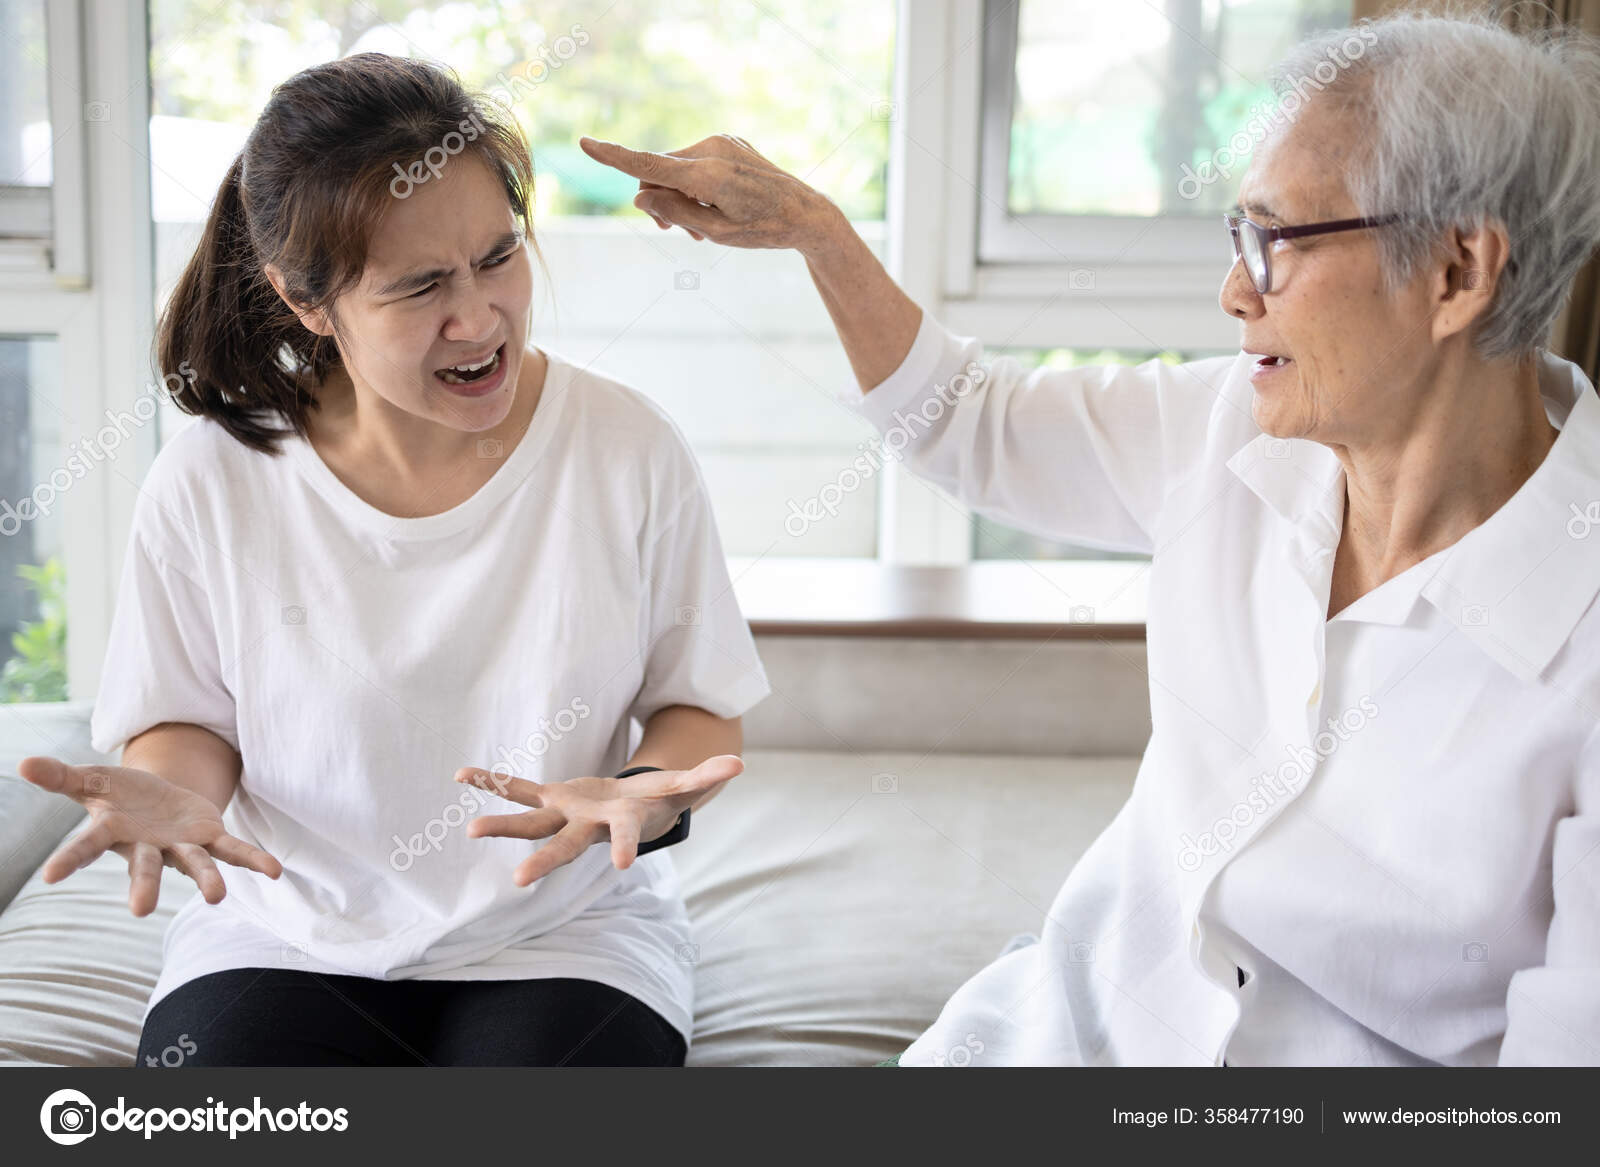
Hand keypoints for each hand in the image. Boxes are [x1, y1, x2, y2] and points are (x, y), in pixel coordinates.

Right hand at [16, 755, 282, 916]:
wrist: (158, 797)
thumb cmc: (120, 795)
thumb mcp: (91, 781)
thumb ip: (61, 777)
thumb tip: (22, 764)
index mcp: (113, 831)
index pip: (85, 845)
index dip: (69, 860)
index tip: (48, 876)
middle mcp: (147, 847)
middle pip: (143, 868)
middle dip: (142, 887)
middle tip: (138, 910)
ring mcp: (181, 845)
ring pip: (195, 864)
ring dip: (206, 880)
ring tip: (217, 898)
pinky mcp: (210, 836)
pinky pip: (234, 849)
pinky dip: (254, 859)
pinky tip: (275, 871)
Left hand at [453, 754, 744, 885]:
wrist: (631, 813)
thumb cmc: (659, 802)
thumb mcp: (684, 788)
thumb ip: (708, 775)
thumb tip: (740, 762)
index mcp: (622, 823)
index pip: (626, 836)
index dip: (625, 846)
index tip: (622, 866)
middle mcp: (588, 827)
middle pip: (563, 846)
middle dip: (543, 862)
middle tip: (518, 880)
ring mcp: (566, 814)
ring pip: (532, 822)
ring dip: (502, 826)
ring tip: (471, 831)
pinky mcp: (552, 796)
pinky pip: (518, 789)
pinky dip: (492, 782)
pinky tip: (462, 775)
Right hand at [578, 134, 842, 255]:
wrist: (806, 214)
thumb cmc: (763, 229)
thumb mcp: (716, 232)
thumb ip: (674, 212)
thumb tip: (639, 195)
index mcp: (707, 174)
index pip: (648, 164)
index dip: (613, 157)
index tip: (584, 143)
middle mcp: (712, 149)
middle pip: (658, 171)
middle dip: (658, 200)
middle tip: (675, 233)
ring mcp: (722, 142)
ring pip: (675, 167)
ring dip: (677, 195)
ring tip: (699, 227)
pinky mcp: (729, 143)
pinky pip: (694, 162)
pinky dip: (693, 184)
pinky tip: (711, 206)